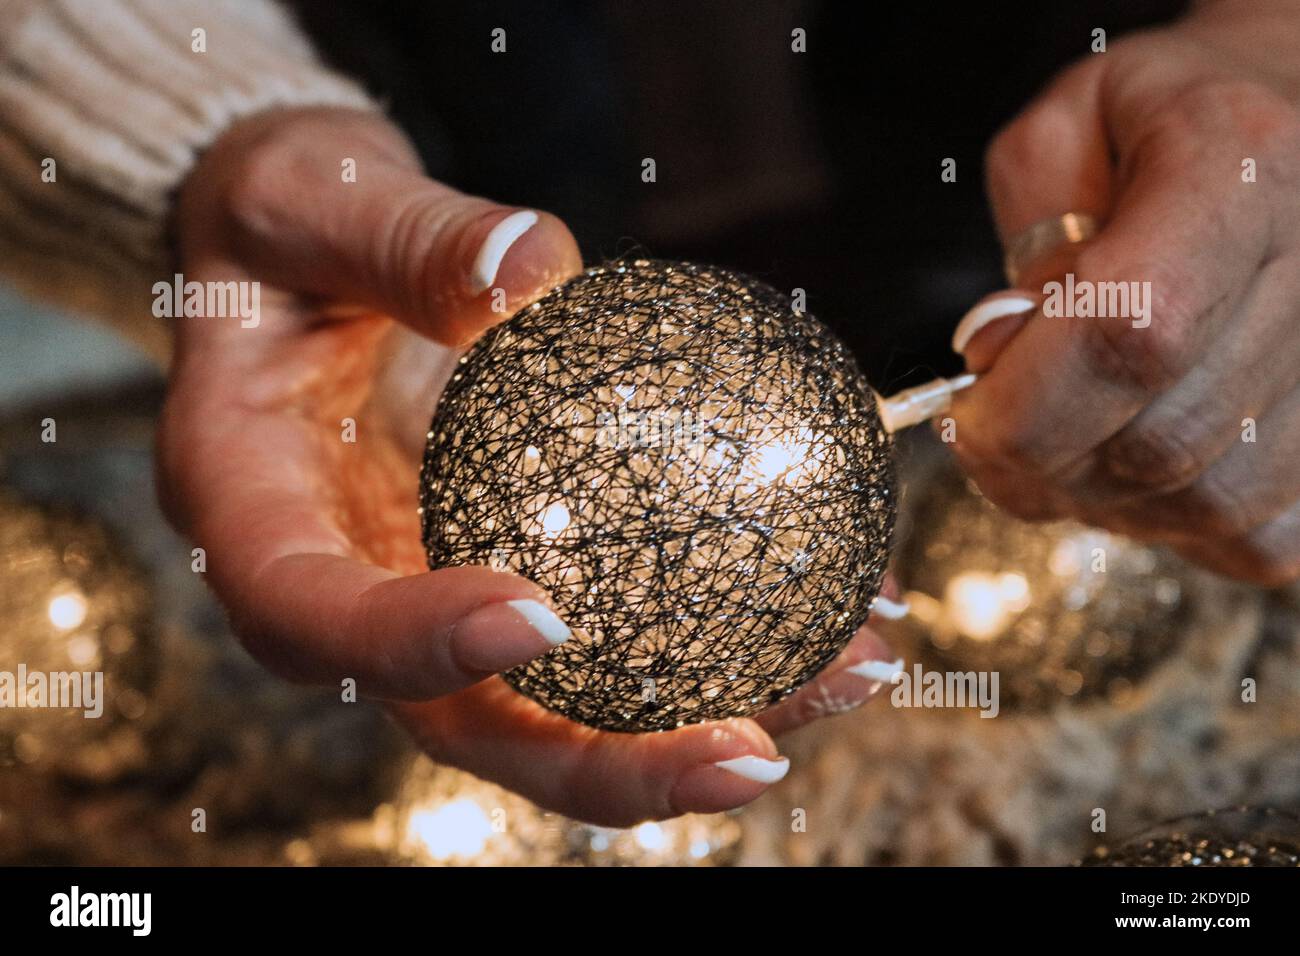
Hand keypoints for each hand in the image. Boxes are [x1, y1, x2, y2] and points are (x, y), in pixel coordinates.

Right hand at [160, 107, 896, 825]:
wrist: (303, 258)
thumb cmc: (281, 232)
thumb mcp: (307, 203)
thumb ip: (402, 241)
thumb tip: (526, 268)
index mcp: (258, 519)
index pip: (317, 619)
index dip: (420, 647)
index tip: (540, 619)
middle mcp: (356, 588)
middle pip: (470, 724)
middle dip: (609, 764)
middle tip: (749, 756)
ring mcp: (444, 591)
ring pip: (566, 705)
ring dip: (708, 712)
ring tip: (852, 667)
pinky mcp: (519, 565)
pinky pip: (620, 623)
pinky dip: (729, 628)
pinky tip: (841, 598)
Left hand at [950, 1, 1299, 584]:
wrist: (1293, 118)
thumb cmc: (1166, 121)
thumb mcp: (1065, 129)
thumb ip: (1028, 240)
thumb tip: (1001, 362)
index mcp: (1243, 168)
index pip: (1130, 332)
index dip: (1027, 405)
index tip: (967, 414)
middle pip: (1156, 441)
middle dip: (1042, 461)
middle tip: (1000, 427)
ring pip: (1202, 503)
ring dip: (1102, 495)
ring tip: (1076, 428)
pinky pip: (1254, 536)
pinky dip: (1173, 521)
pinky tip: (1142, 455)